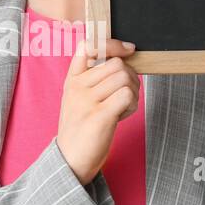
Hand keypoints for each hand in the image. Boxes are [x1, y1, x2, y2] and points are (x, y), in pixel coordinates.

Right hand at [56, 37, 139, 185]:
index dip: (112, 44)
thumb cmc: (80, 130)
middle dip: (131, 77)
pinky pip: (127, 96)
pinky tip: (122, 115)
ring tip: (123, 107)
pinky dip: (132, 105)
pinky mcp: (99, 116)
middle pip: (116, 64)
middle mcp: (77, 87)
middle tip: (127, 94)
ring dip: (133, 93)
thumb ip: (93, 80)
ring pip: (124, 79)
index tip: (128, 51)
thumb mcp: (78, 99)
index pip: (88, 46)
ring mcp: (87, 101)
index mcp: (72, 80)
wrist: (70, 161)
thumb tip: (123, 61)